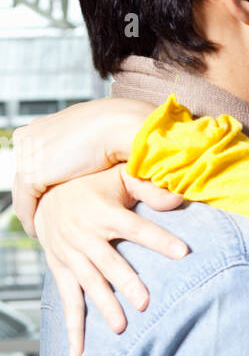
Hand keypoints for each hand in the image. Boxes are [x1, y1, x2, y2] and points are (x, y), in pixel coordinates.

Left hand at [12, 96, 153, 236]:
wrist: (118, 125)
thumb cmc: (117, 127)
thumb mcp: (97, 134)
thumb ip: (86, 145)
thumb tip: (94, 159)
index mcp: (43, 125)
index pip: (35, 157)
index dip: (42, 178)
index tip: (47, 195)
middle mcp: (30, 137)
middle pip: (26, 173)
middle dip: (32, 195)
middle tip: (40, 215)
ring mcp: (27, 155)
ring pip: (22, 190)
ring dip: (30, 210)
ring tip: (38, 228)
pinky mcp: (31, 175)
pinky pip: (25, 203)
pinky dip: (30, 219)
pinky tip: (36, 231)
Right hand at [34, 164, 188, 355]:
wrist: (45, 194)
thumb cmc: (94, 186)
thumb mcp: (119, 176)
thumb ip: (148, 187)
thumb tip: (179, 197)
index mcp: (104, 212)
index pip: (136, 227)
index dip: (158, 239)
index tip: (183, 252)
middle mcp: (84, 234)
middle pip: (108, 262)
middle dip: (126, 283)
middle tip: (146, 303)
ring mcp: (70, 255)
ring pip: (88, 283)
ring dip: (104, 306)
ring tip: (121, 327)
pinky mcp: (60, 271)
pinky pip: (67, 302)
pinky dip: (73, 330)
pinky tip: (79, 354)